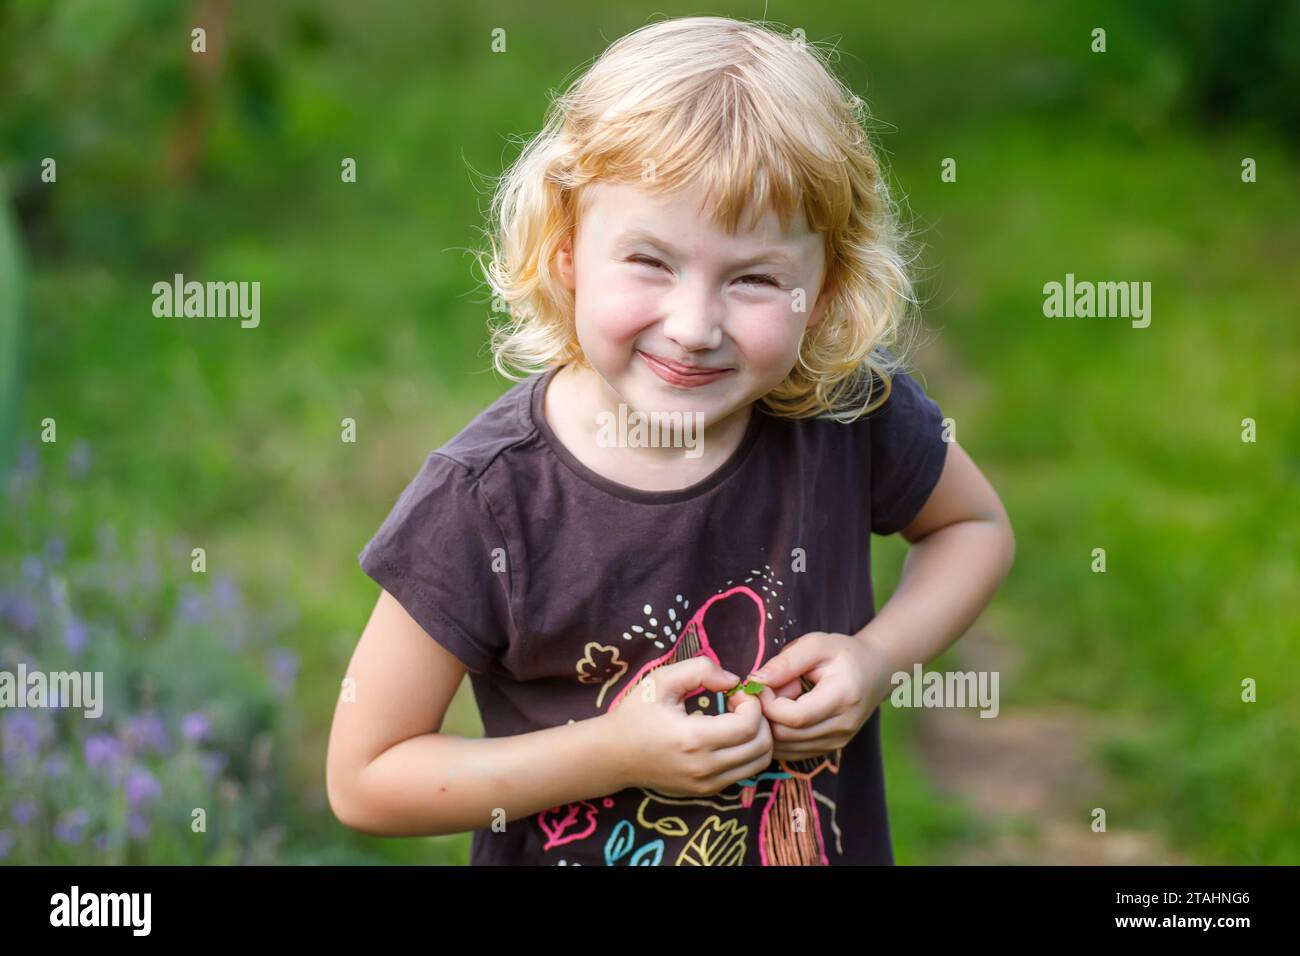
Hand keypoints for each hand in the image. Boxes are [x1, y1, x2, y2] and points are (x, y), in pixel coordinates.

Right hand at [604, 656, 773, 796]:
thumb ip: (700, 669)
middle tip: (739, 705)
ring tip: (737, 720)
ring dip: (758, 737)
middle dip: (761, 719)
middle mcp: (704, 767)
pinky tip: (728, 736)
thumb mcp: (661, 680)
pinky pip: (745, 772)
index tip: (733, 692)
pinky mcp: (707, 791)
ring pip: (759, 763)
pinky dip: (748, 752)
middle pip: (762, 746)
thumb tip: (733, 680)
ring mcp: (707, 784)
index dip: (751, 702)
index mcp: (693, 739)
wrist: (612, 755)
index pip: (750, 724)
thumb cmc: (636, 713)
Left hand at [747, 630, 893, 761]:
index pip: (796, 717)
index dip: (768, 703)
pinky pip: (791, 752)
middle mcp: (843, 727)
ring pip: (785, 748)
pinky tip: (783, 712)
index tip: (760, 685)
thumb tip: (755, 681)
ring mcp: (837, 743)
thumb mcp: (815, 645)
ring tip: (779, 699)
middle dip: (767, 714)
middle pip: (787, 735)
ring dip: (771, 725)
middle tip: (768, 690)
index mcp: (843, 698)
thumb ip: (785, 662)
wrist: (875, 672)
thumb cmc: (842, 654)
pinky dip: (778, 735)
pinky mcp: (829, 750)